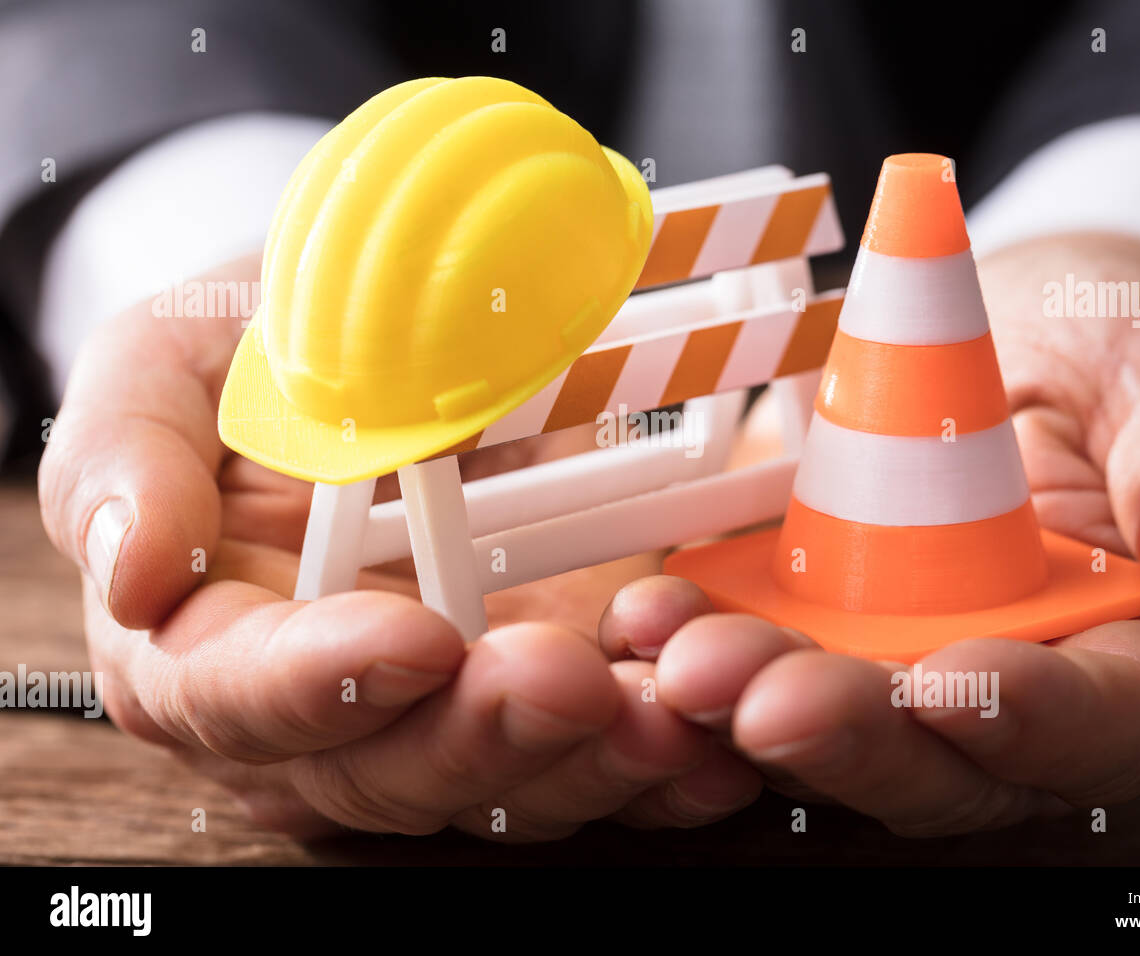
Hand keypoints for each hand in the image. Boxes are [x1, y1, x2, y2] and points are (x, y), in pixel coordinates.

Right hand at [39, 255, 759, 839]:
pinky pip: (606, 752)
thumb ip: (127, 459)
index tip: (412, 641)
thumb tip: (133, 571)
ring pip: (510, 788)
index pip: (237, 698)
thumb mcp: (165, 364)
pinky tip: (712, 710)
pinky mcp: (552, 694)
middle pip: (387, 774)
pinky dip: (669, 748)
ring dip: (591, 762)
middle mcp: (330, 712)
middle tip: (564, 676)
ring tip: (664, 704)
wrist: (372, 351)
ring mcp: (451, 711)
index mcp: (213, 642)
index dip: (320, 685)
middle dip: (481, 737)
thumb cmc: (253, 360)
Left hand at [614, 234, 1139, 834]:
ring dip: (750, 702)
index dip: (1034, 718)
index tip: (961, 683)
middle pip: (941, 757)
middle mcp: (1009, 685)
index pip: (1098, 719)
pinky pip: (753, 657)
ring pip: (831, 722)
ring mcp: (899, 660)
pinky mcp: (812, 622)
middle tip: (765, 699)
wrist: (1006, 314)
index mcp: (1132, 651)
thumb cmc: (1115, 341)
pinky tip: (645, 619)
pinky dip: (697, 648)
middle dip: (854, 734)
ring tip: (679, 658)